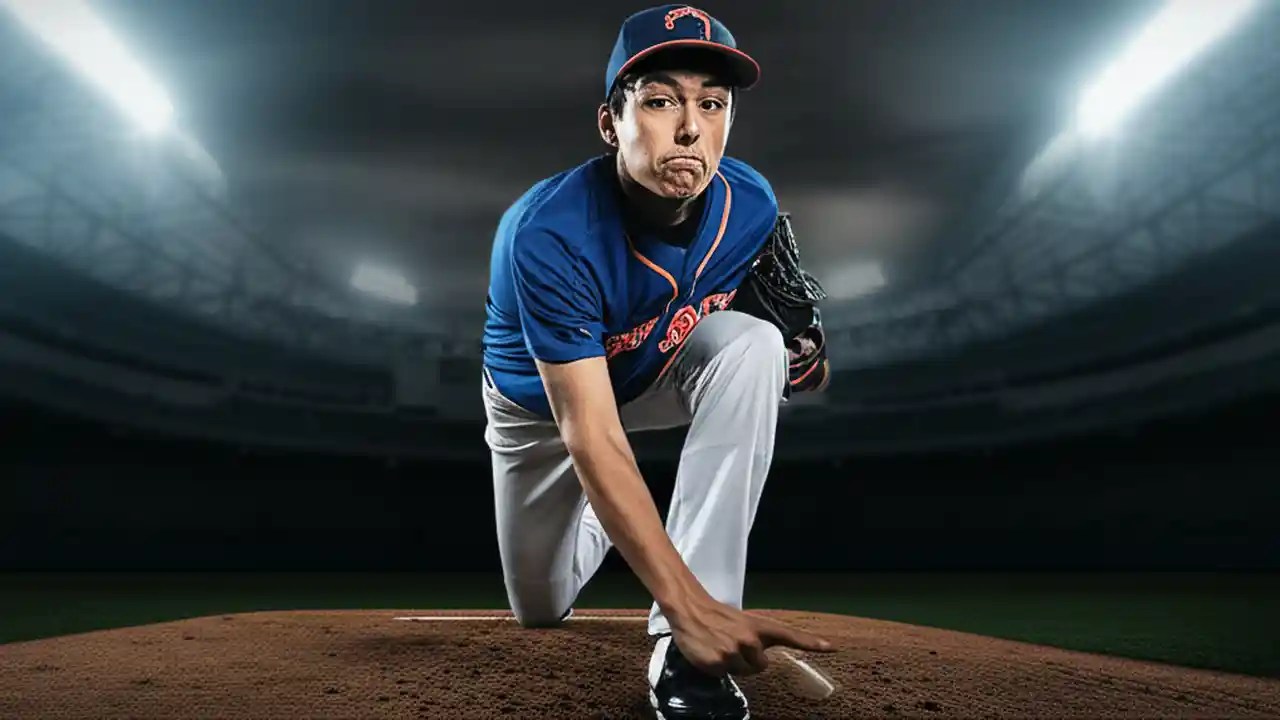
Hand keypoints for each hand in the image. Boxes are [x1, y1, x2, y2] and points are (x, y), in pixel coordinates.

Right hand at [667, 594, 833, 676]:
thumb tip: (764, 661)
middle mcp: (750, 639)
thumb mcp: (744, 623)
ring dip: (734, 665)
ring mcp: (734, 651)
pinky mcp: (718, 662)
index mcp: (759, 626)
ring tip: (720, 647)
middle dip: (750, 661)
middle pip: (762, 666)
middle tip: (733, 646)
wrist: (690, 609)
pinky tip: (710, 652)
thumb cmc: (719, 617)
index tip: (833, 647)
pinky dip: (718, 667)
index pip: (790, 635)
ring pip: (744, 673)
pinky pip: (726, 674)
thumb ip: (757, 639)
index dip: (812, 643)